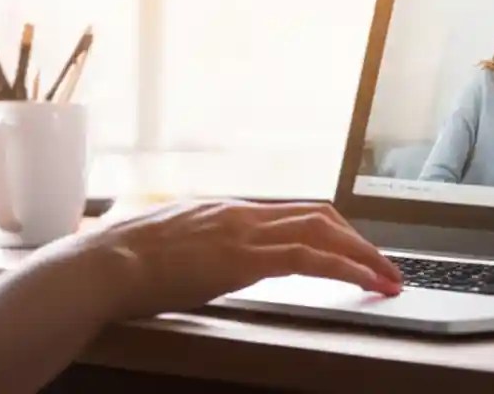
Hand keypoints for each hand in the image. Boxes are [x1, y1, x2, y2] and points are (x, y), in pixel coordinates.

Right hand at [83, 199, 403, 320]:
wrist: (103, 264)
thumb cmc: (125, 264)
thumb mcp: (173, 248)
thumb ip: (199, 248)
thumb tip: (205, 261)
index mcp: (228, 211)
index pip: (296, 213)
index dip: (334, 232)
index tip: (355, 251)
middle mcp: (243, 214)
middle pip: (320, 216)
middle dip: (359, 241)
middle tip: (386, 267)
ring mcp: (244, 232)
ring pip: (323, 232)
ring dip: (364, 255)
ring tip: (389, 278)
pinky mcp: (243, 258)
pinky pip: (309, 258)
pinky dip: (345, 267)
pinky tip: (364, 282)